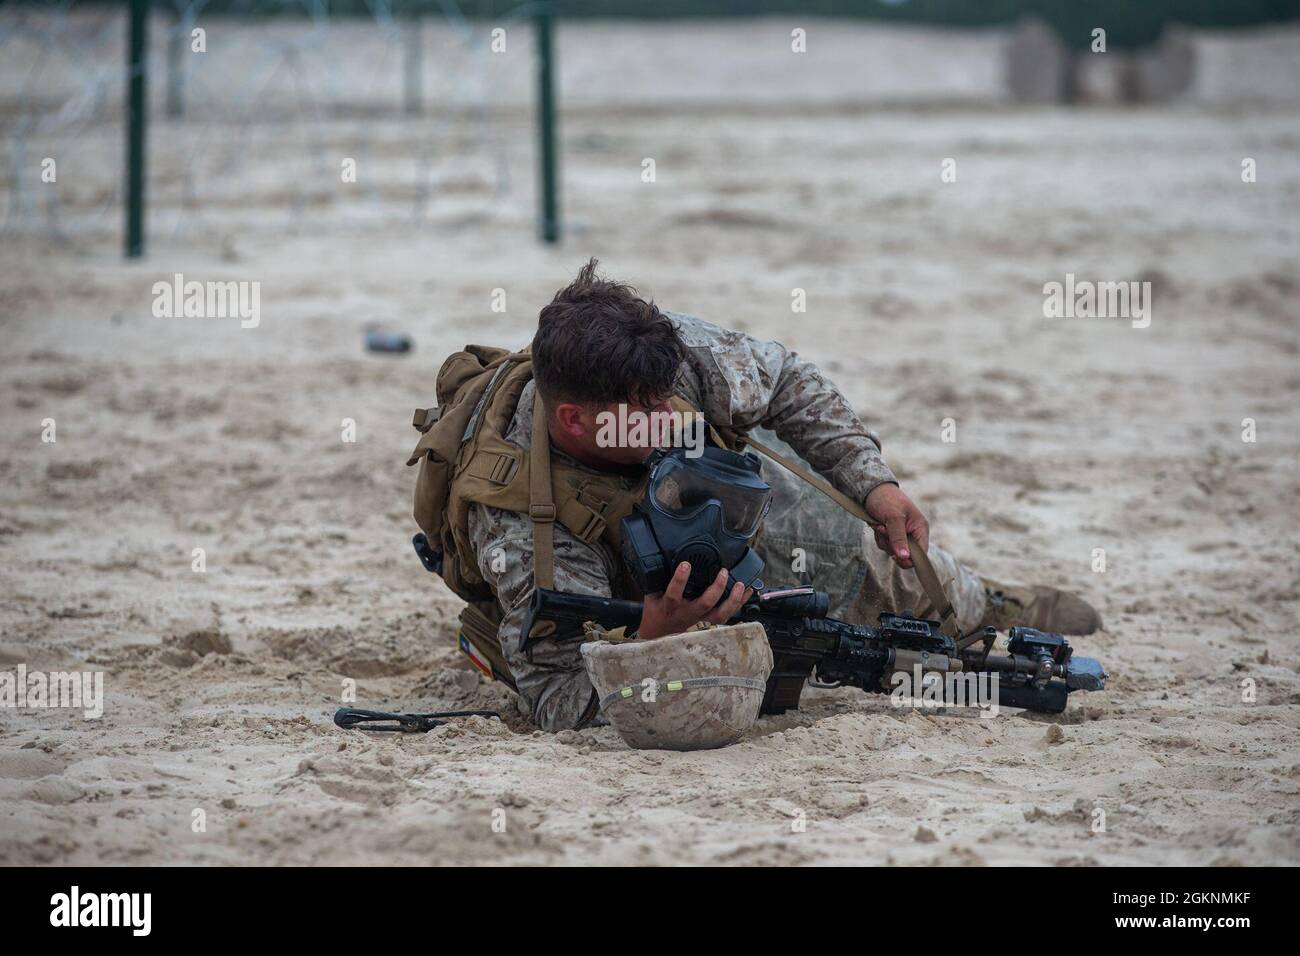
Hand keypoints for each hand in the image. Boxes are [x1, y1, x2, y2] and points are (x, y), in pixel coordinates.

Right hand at [637, 562, 751, 640]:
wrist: (657, 637)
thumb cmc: (655, 614)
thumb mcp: (652, 596)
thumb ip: (657, 580)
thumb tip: (661, 560)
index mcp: (669, 607)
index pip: (673, 594)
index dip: (680, 580)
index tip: (686, 564)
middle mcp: (686, 615)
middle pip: (704, 604)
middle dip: (716, 588)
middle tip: (723, 572)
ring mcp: (699, 622)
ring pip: (720, 615)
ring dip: (732, 600)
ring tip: (740, 585)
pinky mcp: (708, 625)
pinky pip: (726, 616)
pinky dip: (738, 604)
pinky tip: (746, 593)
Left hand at [865, 483, 928, 569]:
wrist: (871, 489)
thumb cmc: (886, 500)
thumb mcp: (893, 518)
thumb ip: (899, 538)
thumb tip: (905, 557)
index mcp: (920, 528)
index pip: (921, 553)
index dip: (909, 559)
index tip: (894, 556)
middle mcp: (913, 533)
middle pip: (904, 554)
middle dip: (891, 545)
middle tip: (884, 530)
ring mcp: (902, 534)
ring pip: (892, 551)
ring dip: (883, 540)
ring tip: (880, 524)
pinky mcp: (891, 535)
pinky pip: (885, 545)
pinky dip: (879, 537)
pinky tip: (877, 525)